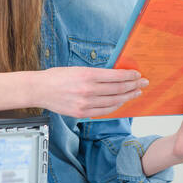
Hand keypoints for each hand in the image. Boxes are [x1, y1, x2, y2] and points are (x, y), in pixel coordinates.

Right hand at [33, 67, 147, 116]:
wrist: (39, 90)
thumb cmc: (57, 77)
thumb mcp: (78, 69)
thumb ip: (96, 73)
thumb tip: (116, 75)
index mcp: (87, 76)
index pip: (116, 77)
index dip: (130, 76)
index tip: (138, 75)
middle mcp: (88, 90)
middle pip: (118, 89)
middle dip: (133, 86)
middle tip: (143, 83)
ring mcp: (85, 104)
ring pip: (114, 101)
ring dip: (127, 97)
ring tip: (136, 93)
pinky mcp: (81, 113)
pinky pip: (104, 111)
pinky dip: (115, 106)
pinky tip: (121, 101)